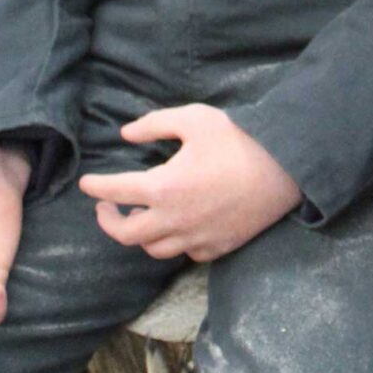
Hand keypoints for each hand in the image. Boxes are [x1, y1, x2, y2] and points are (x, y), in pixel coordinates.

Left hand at [78, 105, 300, 262]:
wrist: (286, 168)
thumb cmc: (240, 139)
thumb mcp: (195, 119)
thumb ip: (155, 124)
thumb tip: (125, 134)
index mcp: (163, 187)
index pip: (115, 191)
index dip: (96, 187)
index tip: (87, 184)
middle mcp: (173, 220)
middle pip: (126, 234)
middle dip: (109, 221)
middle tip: (107, 207)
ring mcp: (196, 238)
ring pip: (153, 249)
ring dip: (140, 235)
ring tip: (141, 219)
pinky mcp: (217, 247)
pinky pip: (186, 254)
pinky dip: (175, 243)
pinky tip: (178, 228)